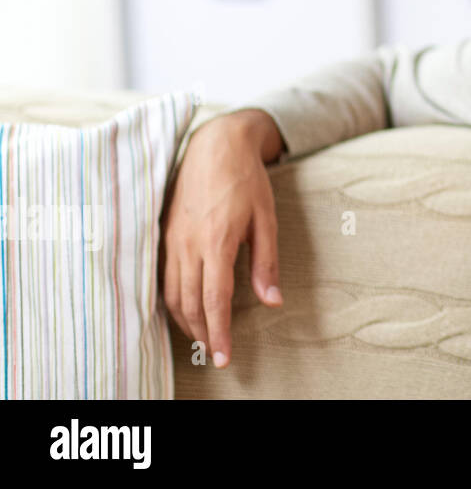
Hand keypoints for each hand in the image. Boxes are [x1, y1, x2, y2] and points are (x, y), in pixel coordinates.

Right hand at [160, 111, 283, 367]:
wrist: (216, 145)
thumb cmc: (247, 180)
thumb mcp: (266, 219)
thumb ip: (267, 262)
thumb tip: (273, 301)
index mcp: (217, 241)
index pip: (215, 300)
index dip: (220, 332)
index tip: (225, 357)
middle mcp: (189, 245)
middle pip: (190, 303)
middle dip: (203, 333)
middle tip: (216, 354)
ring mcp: (173, 240)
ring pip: (173, 293)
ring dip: (186, 320)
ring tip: (202, 338)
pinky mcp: (165, 234)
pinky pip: (164, 278)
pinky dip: (172, 300)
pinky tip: (183, 309)